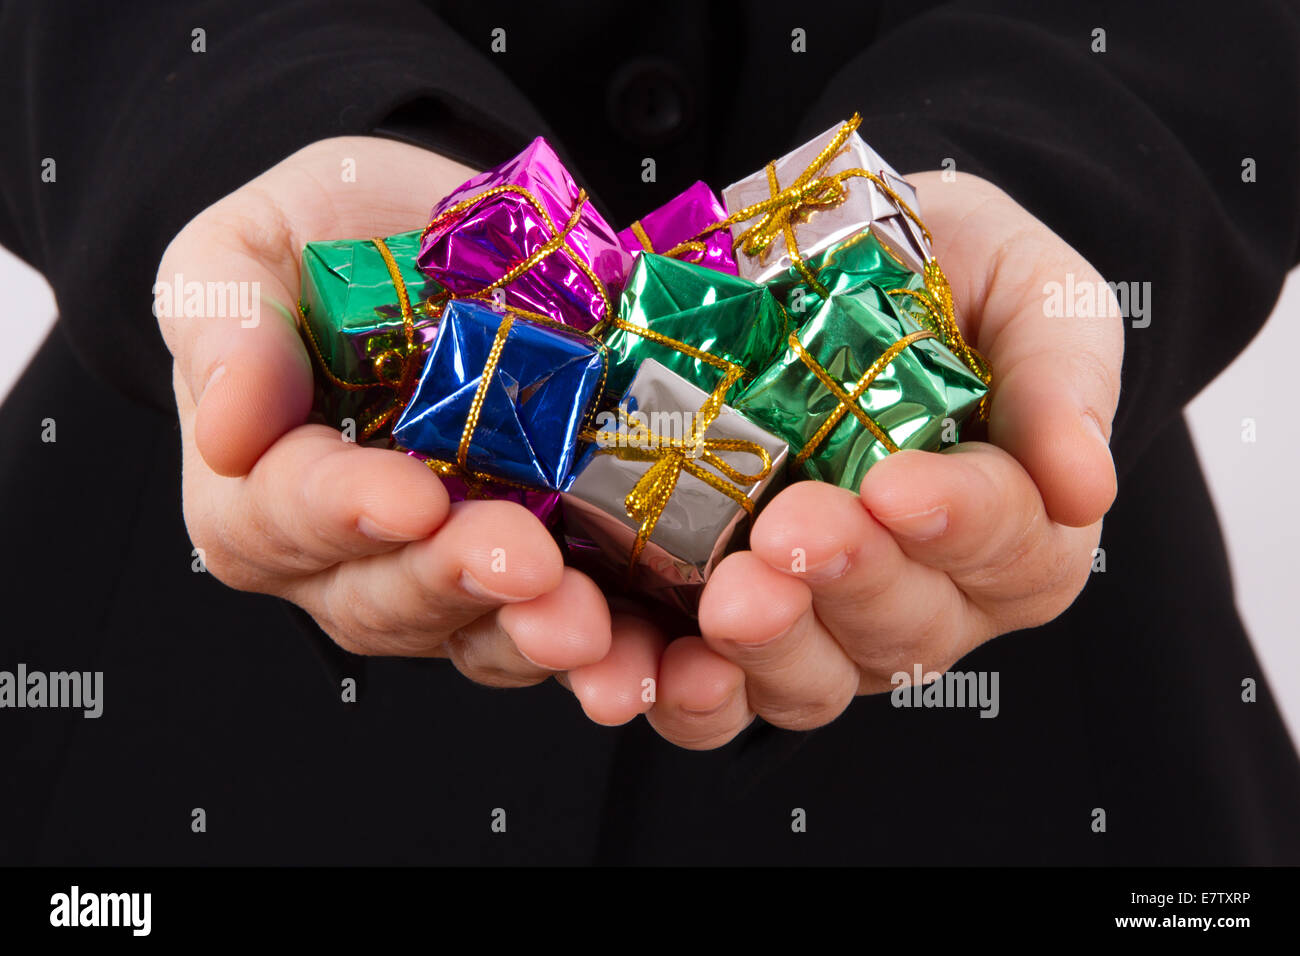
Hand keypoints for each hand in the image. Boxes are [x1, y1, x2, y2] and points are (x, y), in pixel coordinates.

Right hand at [156, 136, 653, 717]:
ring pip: (472, 633)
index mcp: (259, 484)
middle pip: (382, 599)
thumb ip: (225, 324)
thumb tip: (226, 428)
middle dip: (454, 582)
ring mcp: (444, 570)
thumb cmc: (326, 240)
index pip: (279, 519)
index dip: (341, 513)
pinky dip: (602, 643)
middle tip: (523, 562)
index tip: (408, 497)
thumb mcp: (250, 250)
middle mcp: (346, 554)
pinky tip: (640, 650)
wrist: (436, 239)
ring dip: (531, 637)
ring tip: (584, 627)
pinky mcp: (533, 569)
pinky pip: (555, 624)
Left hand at [646, 171, 1122, 748]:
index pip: (1011, 551)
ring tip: (730, 603)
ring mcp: (829, 622)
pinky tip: (666, 673)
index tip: (898, 485)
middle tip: (792, 531)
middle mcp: (929, 595)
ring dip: (772, 650)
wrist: (835, 268)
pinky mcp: (738, 626)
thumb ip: (1063, 372)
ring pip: (818, 678)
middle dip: (851, 584)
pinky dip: (695, 699)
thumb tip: (1085, 487)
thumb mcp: (1027, 291)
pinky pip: (723, 697)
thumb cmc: (948, 278)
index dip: (959, 526)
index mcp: (1014, 526)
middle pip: (908, 626)